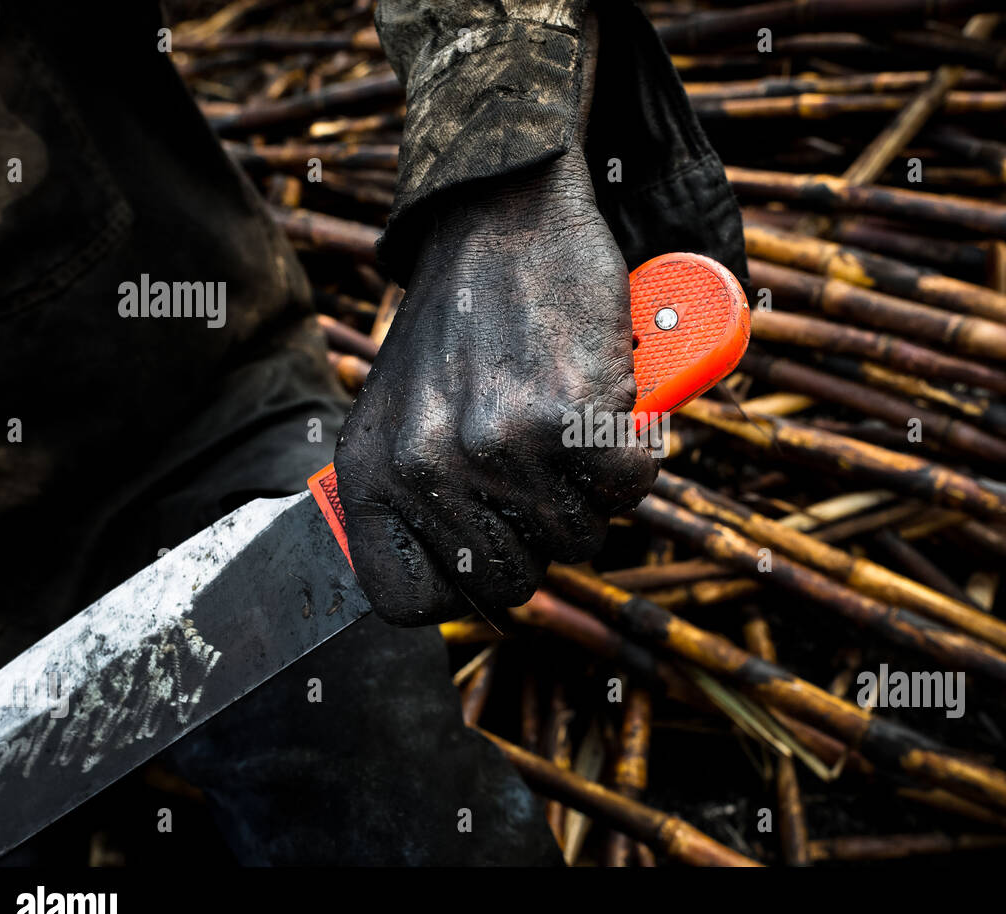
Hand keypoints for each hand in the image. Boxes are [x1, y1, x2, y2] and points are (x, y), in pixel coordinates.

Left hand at [334, 149, 656, 624]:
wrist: (500, 219)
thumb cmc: (459, 322)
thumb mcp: (398, 412)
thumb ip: (412, 497)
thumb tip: (454, 584)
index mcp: (372, 474)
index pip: (406, 602)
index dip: (459, 587)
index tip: (488, 550)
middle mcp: (427, 469)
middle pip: (512, 583)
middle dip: (538, 538)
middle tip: (541, 475)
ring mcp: (499, 447)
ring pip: (578, 539)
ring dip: (588, 494)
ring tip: (567, 428)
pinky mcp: (569, 419)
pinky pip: (627, 490)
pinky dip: (633, 455)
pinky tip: (607, 411)